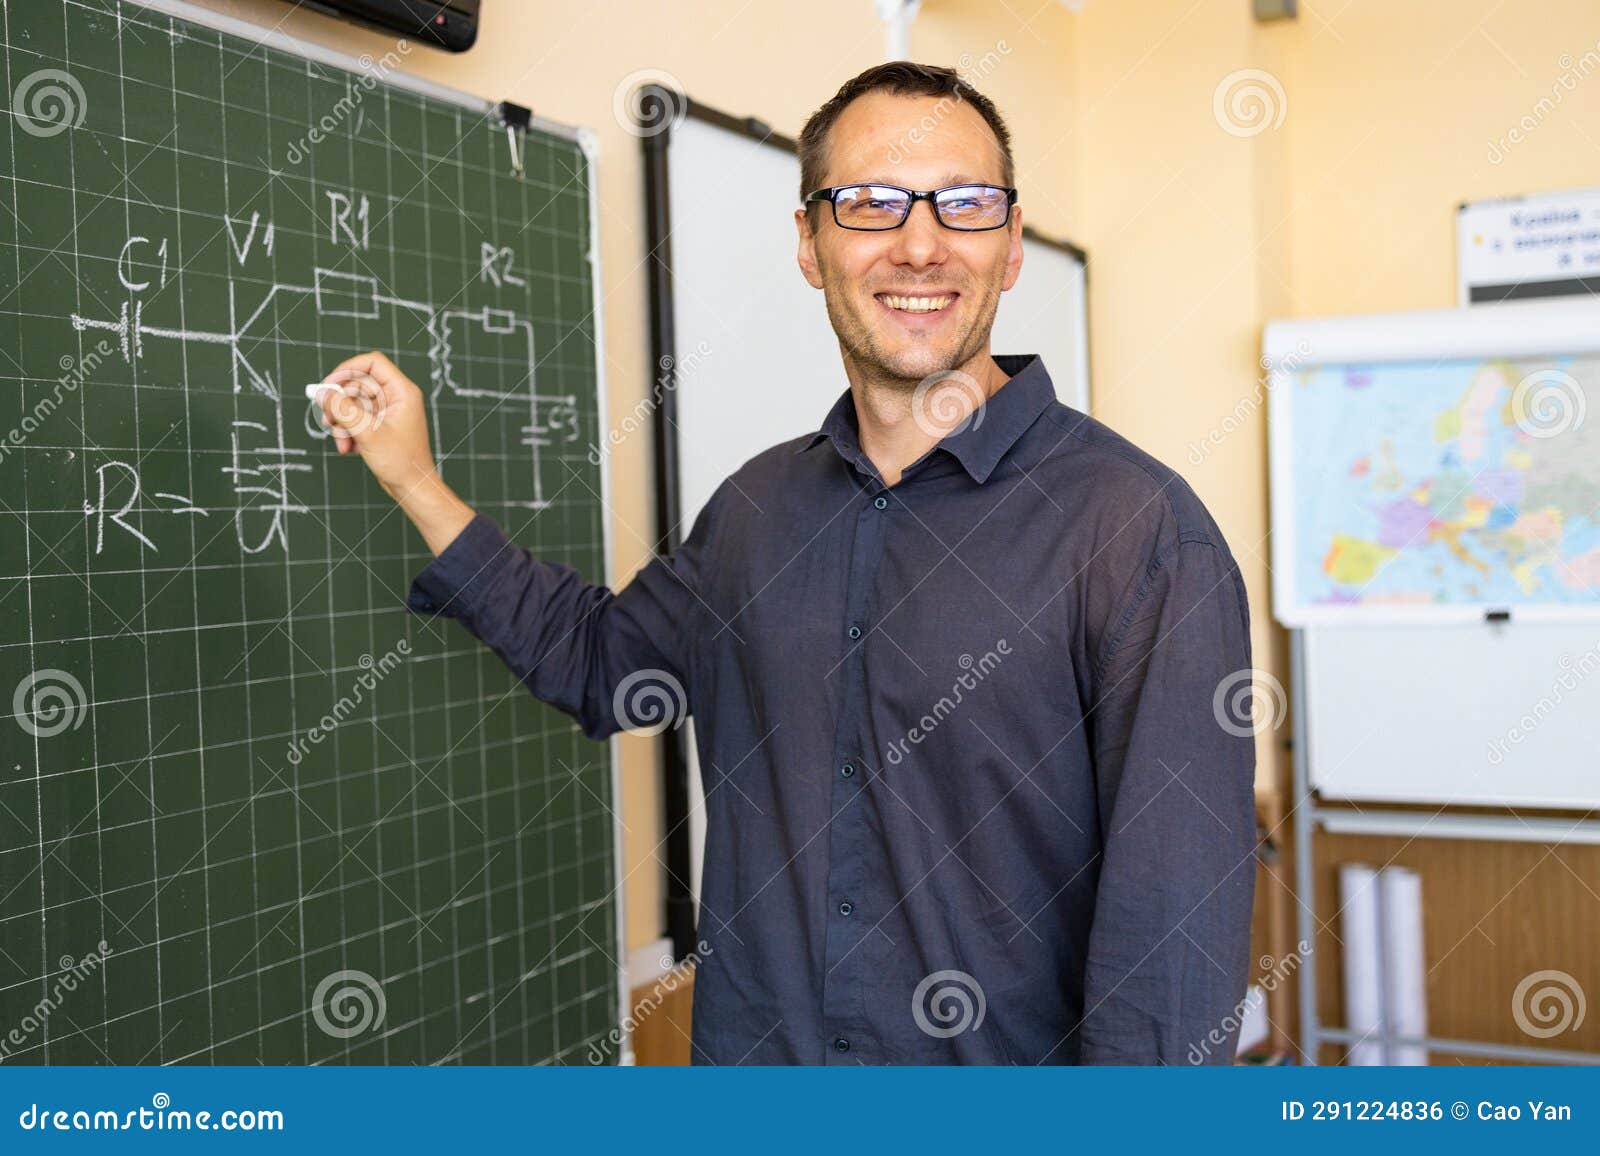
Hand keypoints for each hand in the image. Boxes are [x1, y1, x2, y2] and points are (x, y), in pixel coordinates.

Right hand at [314, 351, 474, 554]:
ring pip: (353, 404)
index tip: (330, 385)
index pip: (372, 364)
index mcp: (401, 392)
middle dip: (340, 405)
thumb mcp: (367, 433)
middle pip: (357, 385)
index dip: (348, 370)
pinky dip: (348, 431)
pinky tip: (350, 448)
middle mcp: (395, 398)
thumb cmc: (401, 461)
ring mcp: (387, 412)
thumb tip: (323, 393)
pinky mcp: (379, 425)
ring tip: (343, 443)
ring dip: (342, 423)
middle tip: (329, 420)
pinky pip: (356, 419)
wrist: (411, 487)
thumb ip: (343, 410)